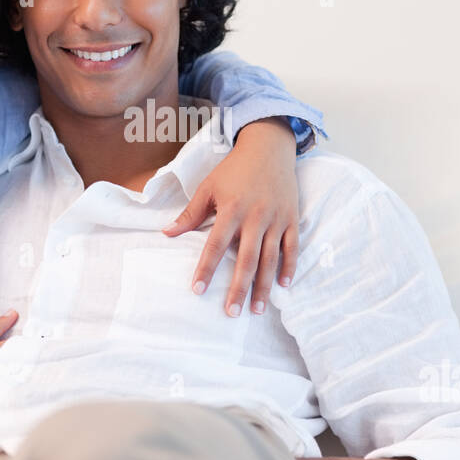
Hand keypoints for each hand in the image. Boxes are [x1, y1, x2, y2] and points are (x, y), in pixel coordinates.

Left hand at [163, 116, 299, 317]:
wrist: (269, 146)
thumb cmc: (234, 169)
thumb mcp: (209, 187)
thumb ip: (190, 213)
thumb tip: (167, 233)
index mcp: (232, 209)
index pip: (216, 245)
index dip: (206, 268)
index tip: (198, 289)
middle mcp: (256, 216)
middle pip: (246, 259)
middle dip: (239, 288)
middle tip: (232, 312)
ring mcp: (276, 218)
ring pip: (270, 258)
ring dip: (264, 286)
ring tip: (256, 309)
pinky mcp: (291, 218)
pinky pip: (292, 247)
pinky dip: (289, 266)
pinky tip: (283, 286)